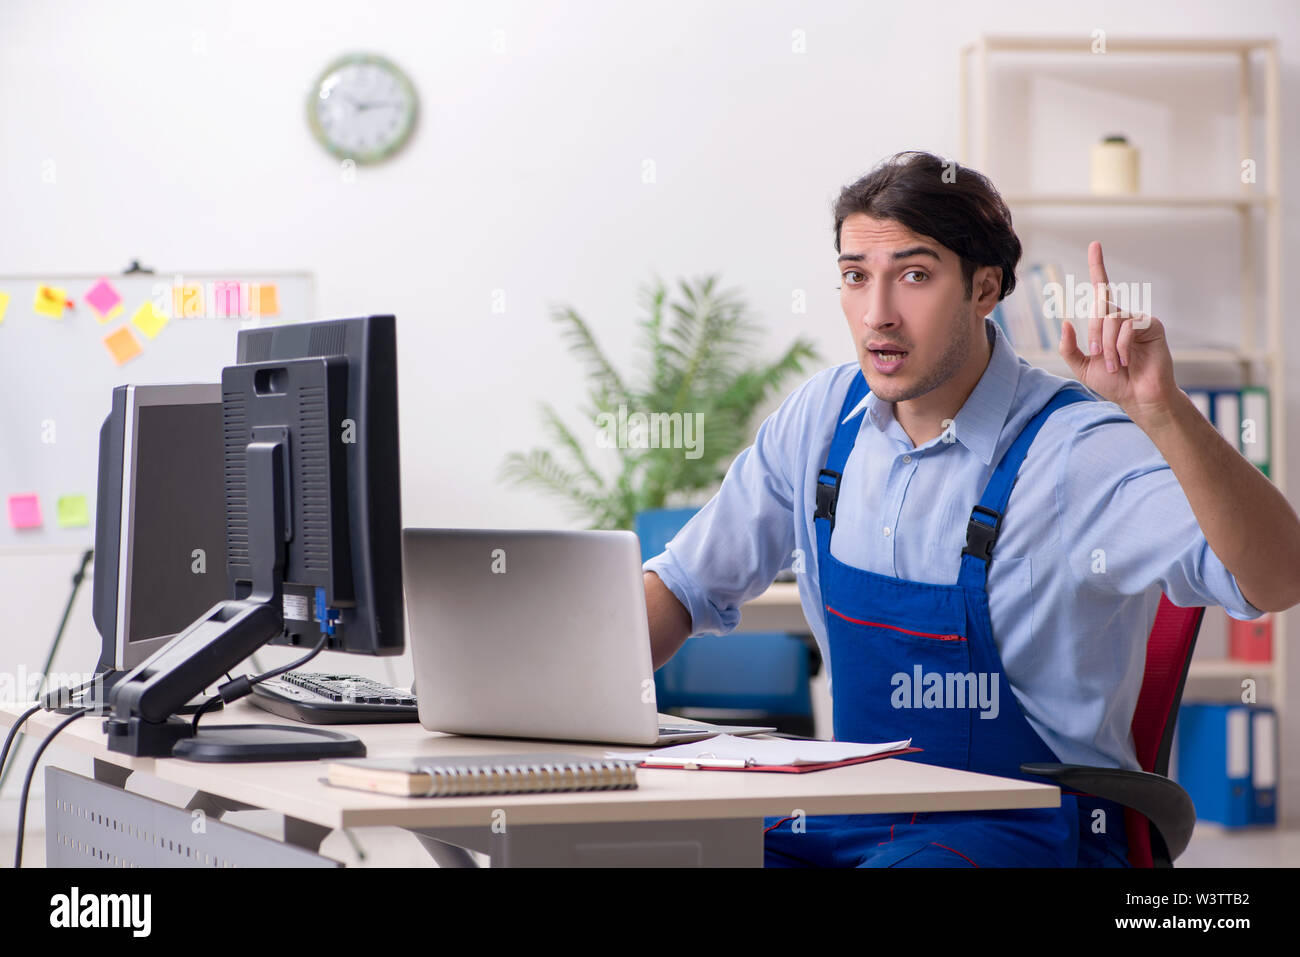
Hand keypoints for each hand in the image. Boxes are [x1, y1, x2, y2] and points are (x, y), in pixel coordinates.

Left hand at [1058, 241, 1179, 427]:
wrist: (1137, 397)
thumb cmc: (1114, 382)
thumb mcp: (1082, 367)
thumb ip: (1069, 347)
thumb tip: (1066, 322)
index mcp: (1106, 322)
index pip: (1101, 288)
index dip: (1097, 266)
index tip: (1094, 244)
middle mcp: (1123, 315)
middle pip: (1099, 310)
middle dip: (1094, 337)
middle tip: (1099, 357)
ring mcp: (1139, 319)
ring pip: (1111, 320)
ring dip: (1107, 347)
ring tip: (1116, 364)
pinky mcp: (1153, 325)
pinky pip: (1127, 327)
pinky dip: (1121, 347)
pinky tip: (1127, 360)